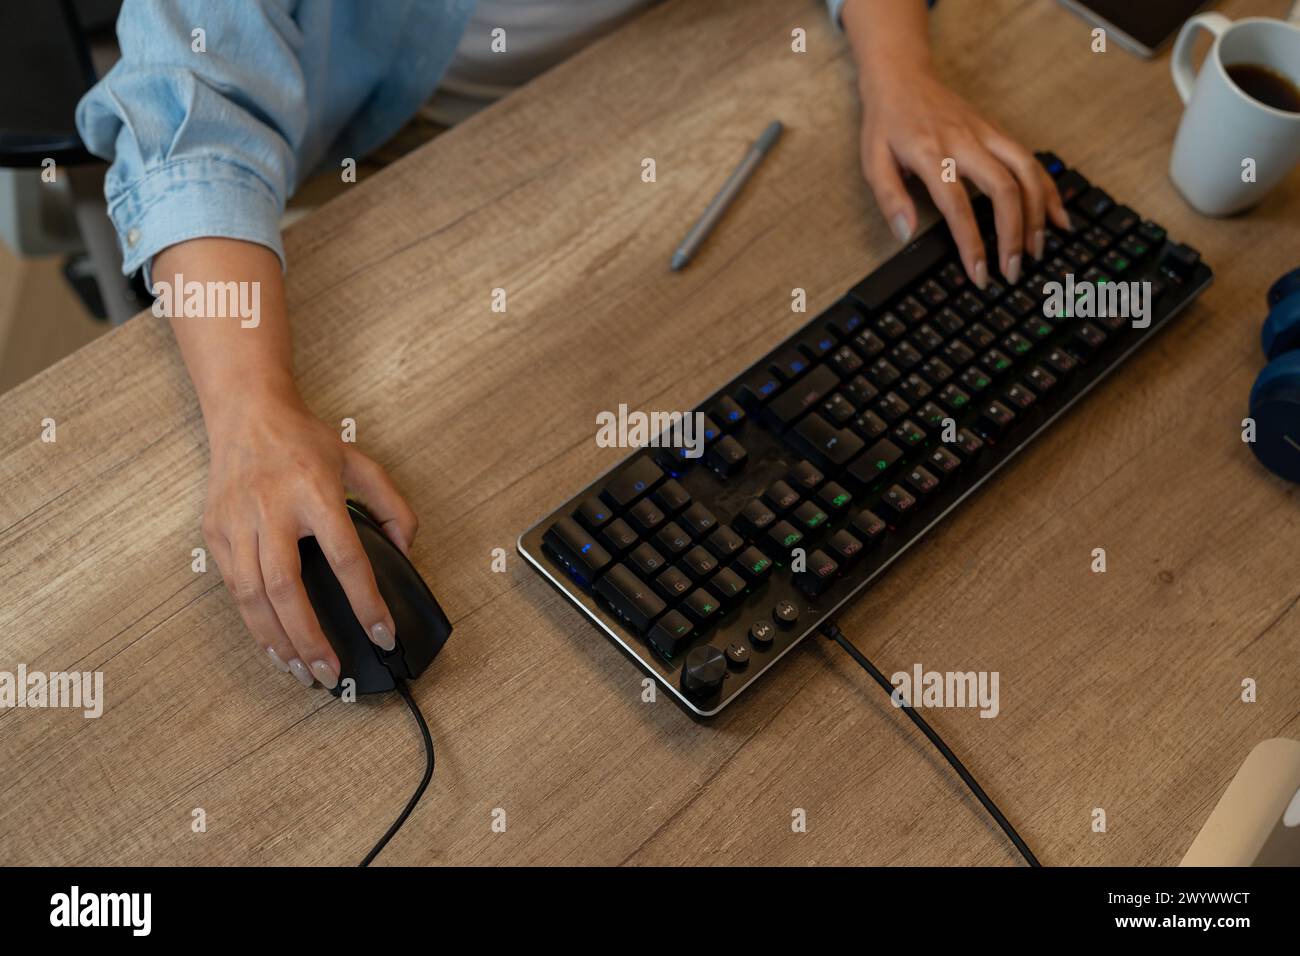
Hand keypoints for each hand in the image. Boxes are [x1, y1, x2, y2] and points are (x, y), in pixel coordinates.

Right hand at [201, 387, 417, 688]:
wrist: (246, 412)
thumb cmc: (305, 440)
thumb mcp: (360, 461)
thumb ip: (391, 504)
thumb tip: (405, 549)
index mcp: (315, 491)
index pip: (346, 558)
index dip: (366, 602)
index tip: (383, 634)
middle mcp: (272, 509)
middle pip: (287, 588)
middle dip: (310, 638)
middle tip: (333, 673)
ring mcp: (237, 522)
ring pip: (253, 597)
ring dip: (279, 641)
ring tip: (304, 672)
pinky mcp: (215, 532)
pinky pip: (234, 590)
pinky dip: (254, 624)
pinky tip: (275, 646)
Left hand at [856, 62, 1070, 287]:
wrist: (902, 76)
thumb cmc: (887, 123)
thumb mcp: (873, 161)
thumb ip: (890, 199)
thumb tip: (905, 235)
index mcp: (931, 154)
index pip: (957, 206)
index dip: (971, 243)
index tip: (979, 274)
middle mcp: (966, 142)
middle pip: (1004, 189)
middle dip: (1013, 234)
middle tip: (1013, 269)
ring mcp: (987, 134)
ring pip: (1026, 172)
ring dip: (1038, 213)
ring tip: (1038, 249)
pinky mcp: (999, 131)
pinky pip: (1032, 160)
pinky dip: (1048, 189)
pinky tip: (1058, 216)